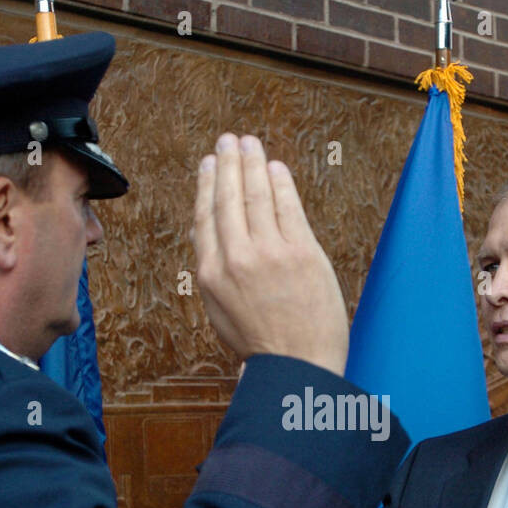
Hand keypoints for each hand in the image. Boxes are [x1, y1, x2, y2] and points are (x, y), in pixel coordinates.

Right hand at [192, 133, 348, 376]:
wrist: (297, 367)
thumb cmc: (261, 346)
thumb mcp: (220, 313)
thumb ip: (214, 272)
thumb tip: (210, 235)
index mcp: (210, 275)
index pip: (205, 217)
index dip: (205, 185)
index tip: (207, 164)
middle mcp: (236, 258)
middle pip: (228, 198)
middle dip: (227, 164)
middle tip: (228, 141)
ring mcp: (270, 253)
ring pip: (257, 195)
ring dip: (253, 163)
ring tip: (251, 144)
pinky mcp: (302, 253)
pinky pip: (289, 207)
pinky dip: (282, 183)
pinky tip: (277, 167)